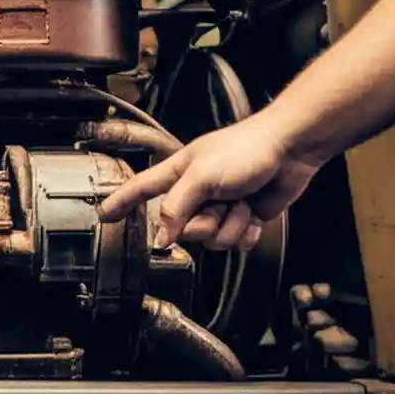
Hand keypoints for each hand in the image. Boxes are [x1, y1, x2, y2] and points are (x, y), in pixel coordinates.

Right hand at [99, 114, 322, 250]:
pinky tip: (254, 214)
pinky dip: (247, 232)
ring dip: (231, 225)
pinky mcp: (242, 218)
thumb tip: (160, 237)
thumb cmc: (245, 150)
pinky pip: (236, 244)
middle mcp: (196, 193)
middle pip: (182, 229)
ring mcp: (220, 207)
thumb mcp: (201, 175)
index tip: (104, 215)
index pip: (141, 190)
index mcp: (178, 174)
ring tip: (242, 202)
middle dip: (204, 223)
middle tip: (220, 203)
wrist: (290, 150)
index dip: (121, 202)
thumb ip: (176, 206)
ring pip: (212, 241)